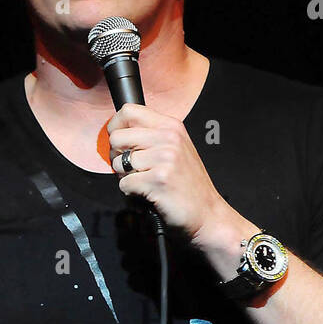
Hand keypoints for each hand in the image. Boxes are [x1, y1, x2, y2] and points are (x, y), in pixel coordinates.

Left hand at [107, 102, 234, 249]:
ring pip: (118, 162)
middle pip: (117, 137)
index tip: (119, 141)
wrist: (207, 212)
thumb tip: (117, 132)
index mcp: (171, 126)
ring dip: (124, 176)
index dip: (115, 126)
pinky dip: (130, 191)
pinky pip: (124, 183)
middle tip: (130, 167)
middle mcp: (169, 138)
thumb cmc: (187, 183)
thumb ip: (151, 136)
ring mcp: (165, 158)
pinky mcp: (158, 179)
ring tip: (143, 181)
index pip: (129, 111)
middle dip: (116, 156)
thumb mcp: (175, 148)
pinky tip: (147, 192)